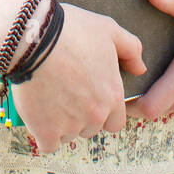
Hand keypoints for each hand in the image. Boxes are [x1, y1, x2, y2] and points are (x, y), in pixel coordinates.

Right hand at [11, 2, 145, 151]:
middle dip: (82, 116)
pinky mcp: (45, 130)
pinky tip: (40, 115)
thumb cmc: (72, 30)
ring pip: (69, 135)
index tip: (90, 98)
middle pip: (92, 128)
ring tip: (51, 97)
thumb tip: (140, 69)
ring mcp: (70, 125)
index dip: (104, 112)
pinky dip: (44, 133)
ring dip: (62, 124)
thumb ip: (131, 49)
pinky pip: (48, 144)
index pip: (116, 122)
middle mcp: (95, 115)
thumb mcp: (109, 29)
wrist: (33, 38)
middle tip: (68, 93)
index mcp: (112, 95)